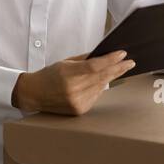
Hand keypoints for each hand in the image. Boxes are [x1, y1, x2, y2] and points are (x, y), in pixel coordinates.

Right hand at [11, 51, 135, 115]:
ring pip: (101, 87)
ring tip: (118, 69)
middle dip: (118, 68)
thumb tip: (105, 55)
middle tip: (130, 62)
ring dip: (110, 78)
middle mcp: (73, 89)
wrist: (33, 94)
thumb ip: (85, 60)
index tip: (122, 54)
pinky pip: (96, 96)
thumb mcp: (65, 62)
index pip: (95, 66)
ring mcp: (77, 101)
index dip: (110, 60)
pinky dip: (99, 88)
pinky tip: (99, 82)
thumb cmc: (49, 75)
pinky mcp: (79, 110)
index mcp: (68, 74)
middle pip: (102, 77)